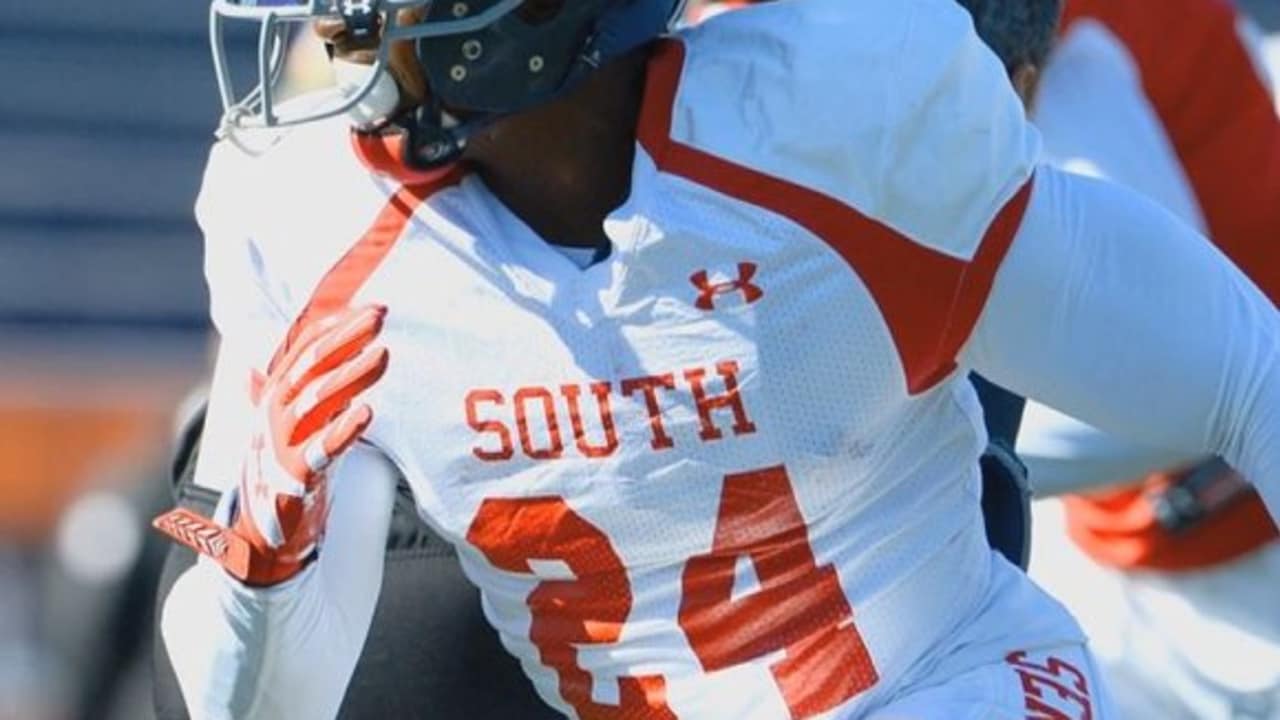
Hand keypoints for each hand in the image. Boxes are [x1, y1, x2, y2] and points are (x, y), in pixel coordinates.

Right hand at [154, 305, 389, 585]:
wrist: (262, 542)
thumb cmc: (283, 476)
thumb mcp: (283, 428)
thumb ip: (282, 394)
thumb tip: (258, 363)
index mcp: (274, 398)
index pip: (302, 350)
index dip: (333, 325)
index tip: (369, 306)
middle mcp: (272, 416)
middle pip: (309, 367)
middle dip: (345, 339)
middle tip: (379, 316)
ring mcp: (280, 446)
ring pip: (314, 401)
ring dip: (349, 376)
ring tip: (383, 355)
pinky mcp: (292, 481)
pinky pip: (319, 451)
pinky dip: (342, 430)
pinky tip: (367, 413)